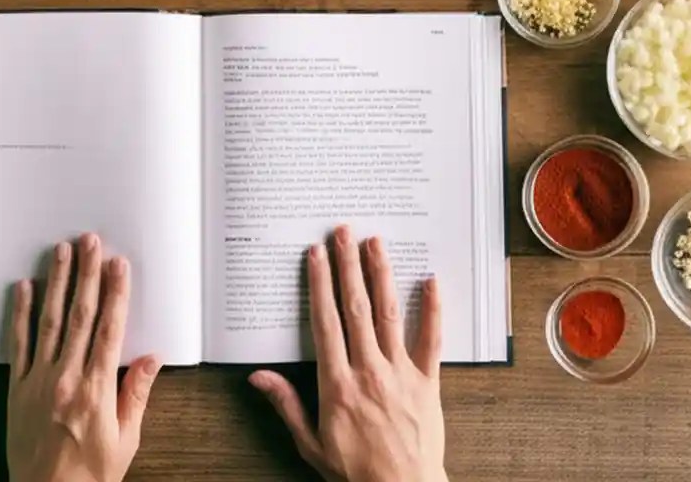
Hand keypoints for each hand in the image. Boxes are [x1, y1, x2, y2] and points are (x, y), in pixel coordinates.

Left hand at [6, 234, 160, 481]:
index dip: (116, 294)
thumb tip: (151, 359)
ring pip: (49, 322)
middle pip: (80, 316)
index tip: (118, 265)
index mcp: (97, 389)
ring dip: (56, 283)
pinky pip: (18, 344)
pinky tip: (23, 288)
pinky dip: (20, 314)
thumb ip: (136, 394)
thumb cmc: (90, 474)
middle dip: (87, 275)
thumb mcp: (126, 438)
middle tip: (89, 242)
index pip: (109, 330)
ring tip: (61, 252)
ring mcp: (39, 381)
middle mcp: (66, 378)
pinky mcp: (17, 389)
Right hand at [249, 226, 446, 481]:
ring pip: (389, 315)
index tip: (315, 256)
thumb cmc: (355, 472)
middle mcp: (369, 371)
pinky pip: (431, 341)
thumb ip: (286, 405)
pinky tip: (431, 281)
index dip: (319, 285)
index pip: (325, 322)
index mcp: (337, 384)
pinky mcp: (427, 383)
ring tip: (376, 243)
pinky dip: (432, 310)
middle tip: (343, 233)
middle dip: (347, 266)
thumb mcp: (310, 443)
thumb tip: (258, 377)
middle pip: (356, 308)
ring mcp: (400, 374)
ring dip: (381, 275)